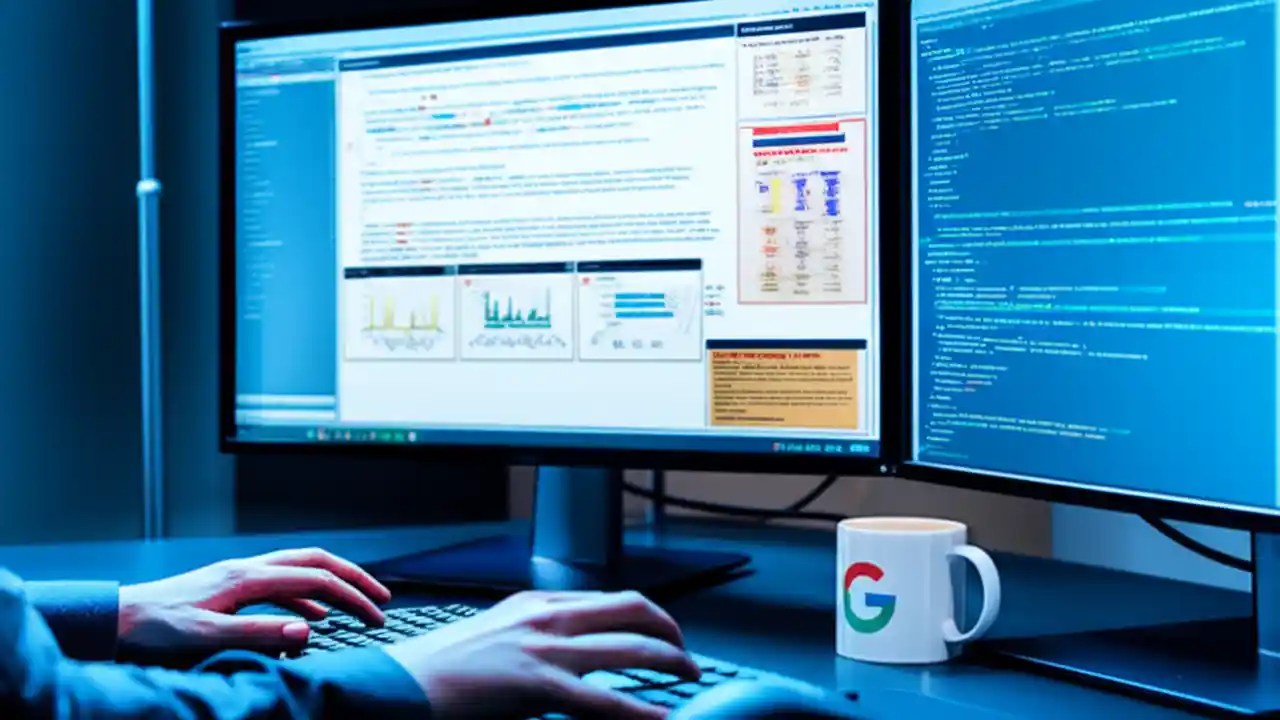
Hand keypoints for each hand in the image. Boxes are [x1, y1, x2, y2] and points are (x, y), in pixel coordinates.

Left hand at [118, 547, 390, 658]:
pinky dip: (306, 600)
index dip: (352, 596)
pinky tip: (311, 621)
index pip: (317, 580)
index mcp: (249, 577)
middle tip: (381, 600)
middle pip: (316, 562)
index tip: (376, 617)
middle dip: (353, 578)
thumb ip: (259, 634)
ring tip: (355, 609)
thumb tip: (308, 630)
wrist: (118, 620)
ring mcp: (240, 576)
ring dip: (332, 587)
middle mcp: (249, 569)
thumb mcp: (207, 636)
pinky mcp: (232, 588)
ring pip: (300, 571)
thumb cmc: (156, 629)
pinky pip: (281, 587)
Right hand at [384, 590, 698, 719]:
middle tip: (687, 654)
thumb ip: (531, 641)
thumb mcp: (492, 639)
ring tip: (691, 678)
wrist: (399, 686)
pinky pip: (607, 699)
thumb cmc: (437, 671)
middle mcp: (545, 616)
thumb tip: (565, 659)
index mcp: (534, 603)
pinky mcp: (538, 684)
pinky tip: (663, 718)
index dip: (645, 614)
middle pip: (631, 608)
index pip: (607, 598)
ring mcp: (544, 648)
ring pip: (631, 647)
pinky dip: (643, 710)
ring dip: (671, 662)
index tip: (661, 631)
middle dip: (670, 630)